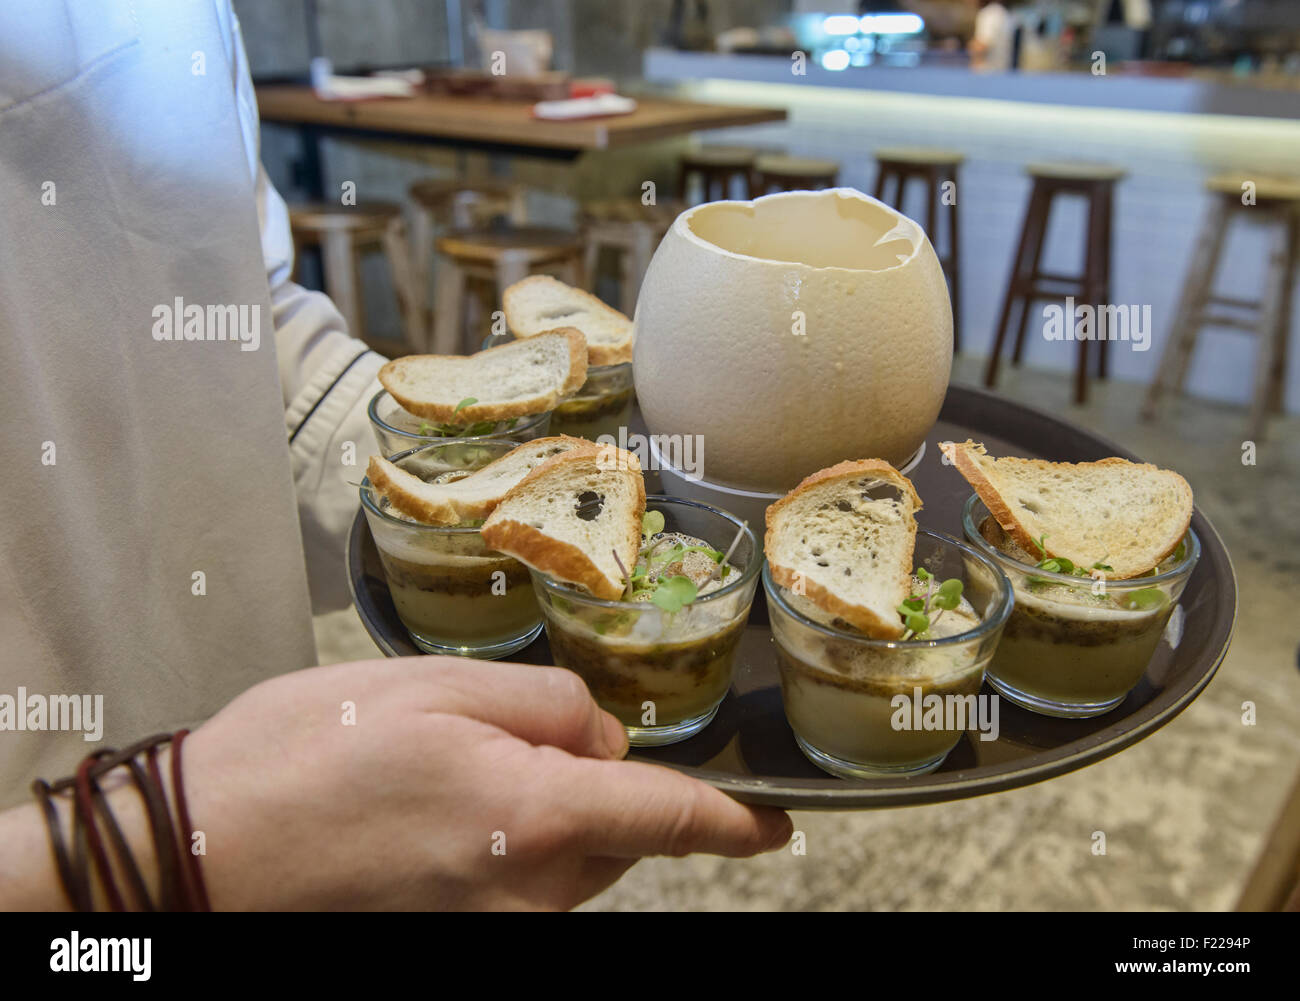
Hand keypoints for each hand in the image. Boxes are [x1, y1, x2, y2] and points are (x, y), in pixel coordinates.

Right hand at [179, 657, 790, 909]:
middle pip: (614, 838)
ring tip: (448, 775)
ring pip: (569, 866)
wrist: (197, 854)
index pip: (668, 818)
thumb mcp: (434, 688)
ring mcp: (490, 929)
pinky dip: (508, 848)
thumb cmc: (305, 759)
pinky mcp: (456, 940)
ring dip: (546, 816)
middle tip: (508, 738)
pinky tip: (433, 816)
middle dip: (595, 785)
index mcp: (534, 816)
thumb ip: (545, 705)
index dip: (732, 822)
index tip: (773, 826)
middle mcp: (527, 896)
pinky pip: (522, 892)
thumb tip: (603, 734)